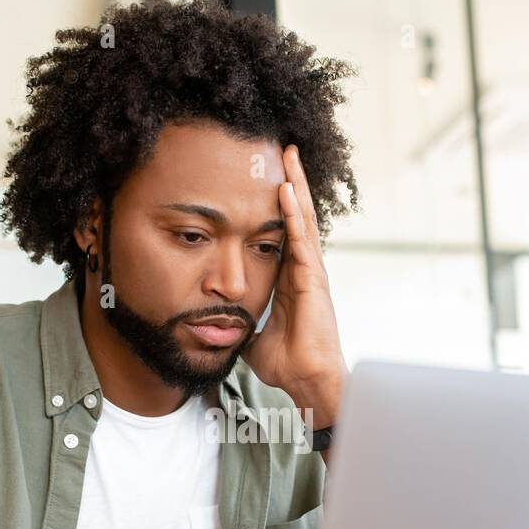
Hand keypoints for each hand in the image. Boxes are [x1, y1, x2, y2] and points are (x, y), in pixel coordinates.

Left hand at [243, 145, 347, 422]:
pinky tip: (287, 190)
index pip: (281, 230)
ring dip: (295, 185)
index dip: (275, 204)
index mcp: (288, 277)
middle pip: (296, 215)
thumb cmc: (285, 362)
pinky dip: (295, 214)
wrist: (305, 379)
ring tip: (288, 154)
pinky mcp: (313, 279)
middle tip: (281, 148)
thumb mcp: (250, 335)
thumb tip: (216, 321)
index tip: (265, 177)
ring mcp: (310, 271)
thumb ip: (238, 321)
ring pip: (303, 218)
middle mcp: (302, 268)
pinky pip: (302, 239)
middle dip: (289, 181)